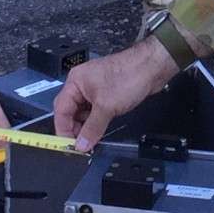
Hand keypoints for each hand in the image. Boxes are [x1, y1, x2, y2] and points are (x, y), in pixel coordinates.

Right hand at [54, 37, 176, 150]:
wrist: (152, 66)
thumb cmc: (128, 77)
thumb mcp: (106, 107)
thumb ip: (92, 128)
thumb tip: (81, 145)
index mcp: (75, 82)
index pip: (61, 109)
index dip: (63, 129)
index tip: (68, 146)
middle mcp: (82, 84)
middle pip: (70, 111)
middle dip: (74, 129)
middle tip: (80, 146)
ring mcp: (95, 88)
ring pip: (83, 112)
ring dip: (86, 126)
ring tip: (90, 141)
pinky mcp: (107, 93)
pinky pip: (95, 110)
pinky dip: (95, 121)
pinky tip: (99, 131)